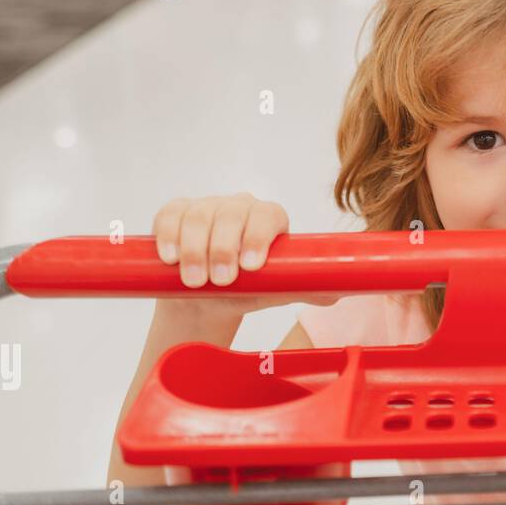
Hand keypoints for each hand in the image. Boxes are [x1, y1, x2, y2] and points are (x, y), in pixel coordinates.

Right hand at [153, 193, 337, 313]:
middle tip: (220, 280)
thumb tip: (337, 295)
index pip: (269, 215)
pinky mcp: (176, 212)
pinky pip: (170, 214)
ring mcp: (206, 207)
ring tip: (195, 280)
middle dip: (224, 247)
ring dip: (195, 248)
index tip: (251, 266)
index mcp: (269, 219)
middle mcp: (239, 207)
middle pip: (231, 213)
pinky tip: (170, 257)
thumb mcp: (273, 291)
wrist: (205, 297)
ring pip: (199, 215)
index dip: (259, 236)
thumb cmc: (245, 290)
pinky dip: (168, 234)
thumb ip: (304, 289)